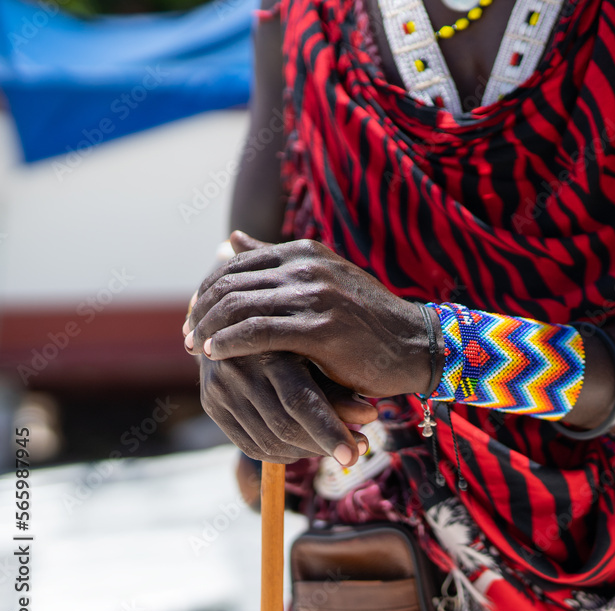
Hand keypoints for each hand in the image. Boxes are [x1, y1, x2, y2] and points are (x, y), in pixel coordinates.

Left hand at [184, 231, 435, 397]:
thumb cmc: (368, 321)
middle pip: (230, 283)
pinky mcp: (320, 329)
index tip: (194, 315)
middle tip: (188, 335)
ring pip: (238, 306)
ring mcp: (315, 296)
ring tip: (196, 349)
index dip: (208, 290)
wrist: (416, 345)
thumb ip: (277, 263)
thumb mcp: (323, 281)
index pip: (236, 263)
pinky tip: (215, 356)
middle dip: (201, 310)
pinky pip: (256, 333)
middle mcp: (308, 266)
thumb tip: (232, 238)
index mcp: (306, 252)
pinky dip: (228, 344)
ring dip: (208, 329)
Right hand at [198, 351, 377, 464]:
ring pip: (268, 442)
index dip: (329, 431)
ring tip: (337, 445)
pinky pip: (251, 446)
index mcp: (269, 345)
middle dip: (324, 445)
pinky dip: (283, 454)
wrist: (237, 320)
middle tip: (359, 450)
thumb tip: (370, 417)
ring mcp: (219, 388)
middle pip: (284, 426)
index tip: (355, 455)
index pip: (300, 400)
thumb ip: (340, 386)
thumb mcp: (319, 352)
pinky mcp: (211, 405)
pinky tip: (307, 446)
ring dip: (308, 451)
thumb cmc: (295, 335)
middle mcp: (238, 367)